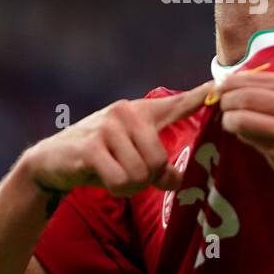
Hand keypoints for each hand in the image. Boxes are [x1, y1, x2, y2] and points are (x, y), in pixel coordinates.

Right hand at [22, 82, 212, 196]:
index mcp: (141, 113)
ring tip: (112, 175)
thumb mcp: (131, 160)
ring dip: (129, 186)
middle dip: (146, 179)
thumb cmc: (98, 159)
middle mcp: (126, 113)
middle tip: (126, 175)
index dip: (201, 96)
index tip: (222, 84)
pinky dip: (115, 189)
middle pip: (160, 160)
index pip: (177, 103)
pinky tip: (102, 179)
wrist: (51, 162)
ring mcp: (107, 127)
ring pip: (141, 173)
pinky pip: (121, 180)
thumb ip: (157, 167)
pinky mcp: (91, 146)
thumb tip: (179, 180)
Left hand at [216, 70, 273, 199]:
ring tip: (227, 119)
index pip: (259, 77)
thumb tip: (238, 84)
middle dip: (226, 98)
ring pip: (242, 115)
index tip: (222, 85)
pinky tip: (240, 134)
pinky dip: (238, 133)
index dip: (234, 81)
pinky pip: (248, 137)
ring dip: (227, 117)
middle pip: (247, 94)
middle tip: (219, 103)